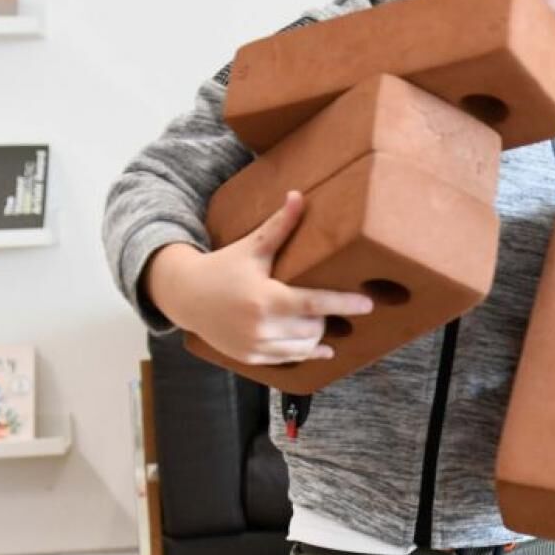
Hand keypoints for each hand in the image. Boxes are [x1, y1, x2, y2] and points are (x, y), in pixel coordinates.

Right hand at [144, 192, 374, 365]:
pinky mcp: (251, 358)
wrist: (186, 297)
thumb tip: (298, 195)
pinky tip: (323, 348)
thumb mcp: (251, 248)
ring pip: (304, 346)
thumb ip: (279, 226)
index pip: (314, 303)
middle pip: (313, 327)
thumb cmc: (222, 268)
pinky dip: (307, 352)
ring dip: (317, 334)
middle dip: (325, 316)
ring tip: (318, 320)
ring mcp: (256, 346)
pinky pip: (289, 360)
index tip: (368, 304)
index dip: (344, 303)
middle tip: (326, 304)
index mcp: (265, 298)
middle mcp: (261, 326)